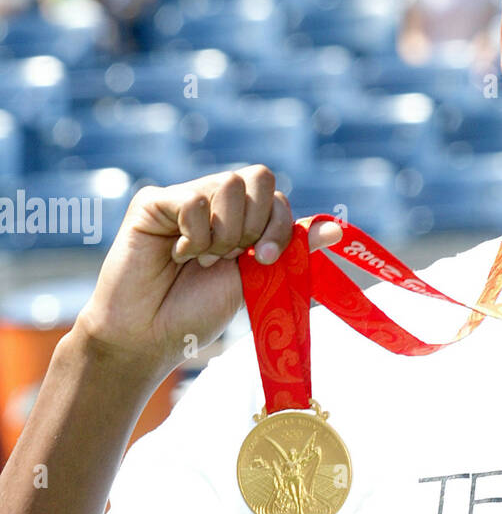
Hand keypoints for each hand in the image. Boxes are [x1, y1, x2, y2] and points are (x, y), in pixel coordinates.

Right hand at [73, 166, 341, 383]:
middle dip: (254, 225)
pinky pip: (193, 201)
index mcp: (241, 218)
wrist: (151, 336)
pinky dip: (194, 235)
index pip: (275, 195)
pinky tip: (176, 255)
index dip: (278, 225)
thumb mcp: (255, 280)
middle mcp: (214, 202)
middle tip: (231, 258)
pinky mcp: (153, 202)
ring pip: (228, 184)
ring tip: (201, 260)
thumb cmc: (197, 311)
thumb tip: (338, 228)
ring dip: (223, 233)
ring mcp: (184, 198)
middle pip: (258, 177)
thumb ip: (290, 250)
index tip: (263, 259)